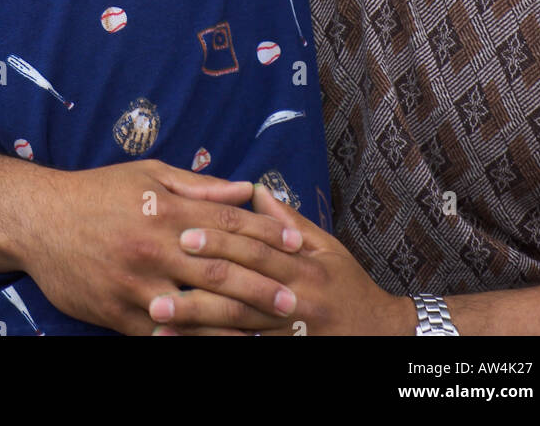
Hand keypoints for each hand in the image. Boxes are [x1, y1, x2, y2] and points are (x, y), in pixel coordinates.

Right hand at [12, 161, 306, 335]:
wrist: (40, 220)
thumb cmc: (99, 191)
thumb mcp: (149, 174)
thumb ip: (199, 185)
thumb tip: (245, 188)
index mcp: (167, 209)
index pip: (229, 223)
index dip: (267, 233)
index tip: (298, 243)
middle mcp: (156, 247)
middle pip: (222, 271)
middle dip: (263, 285)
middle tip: (296, 300)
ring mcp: (139, 284)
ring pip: (198, 309)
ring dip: (237, 320)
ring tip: (269, 329)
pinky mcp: (120, 314)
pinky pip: (166, 333)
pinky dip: (196, 339)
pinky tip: (220, 342)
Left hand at [148, 183, 414, 335]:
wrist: (381, 335)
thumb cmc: (349, 284)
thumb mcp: (327, 246)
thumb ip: (288, 219)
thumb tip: (252, 189)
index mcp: (302, 266)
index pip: (255, 248)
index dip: (220, 239)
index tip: (184, 231)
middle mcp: (294, 297)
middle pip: (241, 287)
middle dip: (198, 280)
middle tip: (159, 270)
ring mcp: (289, 330)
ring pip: (238, 324)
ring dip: (196, 319)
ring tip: (158, 315)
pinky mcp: (285, 351)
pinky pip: (246, 349)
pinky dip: (214, 344)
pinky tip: (185, 343)